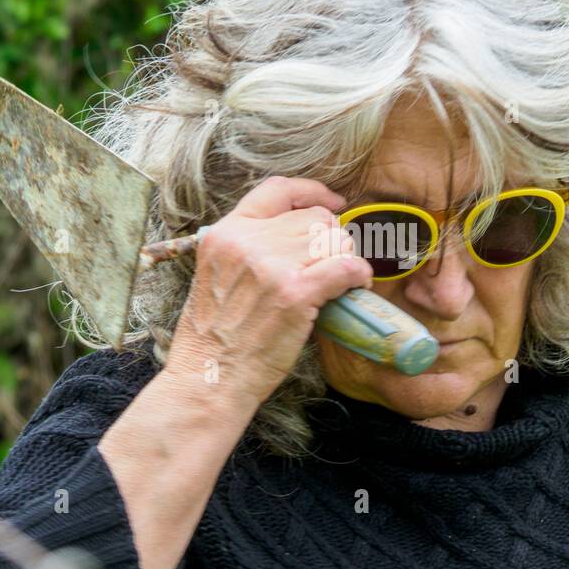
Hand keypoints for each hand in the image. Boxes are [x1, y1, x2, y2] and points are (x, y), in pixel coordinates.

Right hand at [164, 176, 372, 406]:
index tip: (334, 203)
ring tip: (339, 284)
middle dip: (332, 242)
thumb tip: (302, 237)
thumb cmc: (215, 338)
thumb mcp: (216, 276)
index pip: (277, 190)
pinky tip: (356, 288)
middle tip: (329, 270)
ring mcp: (272, 265)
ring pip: (335, 241)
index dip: (313, 193)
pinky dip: (359, 276)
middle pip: (315, 219)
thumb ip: (248, 250)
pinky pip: (346, 266)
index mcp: (225, 233)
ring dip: (345, 260)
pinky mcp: (295, 292)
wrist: (209, 377)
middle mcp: (247, 241)